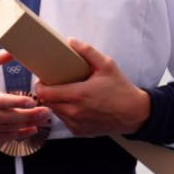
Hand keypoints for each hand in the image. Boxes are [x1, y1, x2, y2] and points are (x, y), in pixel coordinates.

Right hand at [0, 50, 52, 143]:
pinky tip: (30, 130)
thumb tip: (13, 50)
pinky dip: (16, 135)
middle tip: (46, 111)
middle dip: (28, 115)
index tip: (32, 101)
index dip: (16, 102)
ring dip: (25, 126)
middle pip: (5, 117)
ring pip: (5, 129)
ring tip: (42, 119)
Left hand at [35, 38, 150, 136]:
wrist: (133, 113)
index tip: (43, 79)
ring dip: (57, 103)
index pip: (46, 93)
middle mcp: (74, 112)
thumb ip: (88, 52)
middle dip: (48, 93)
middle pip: (48, 102)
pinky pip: (65, 121)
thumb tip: (71, 41)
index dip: (40, 85)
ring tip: (66, 93)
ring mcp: (76, 124)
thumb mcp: (107, 65)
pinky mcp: (79, 131)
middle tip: (54, 84)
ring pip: (56, 112)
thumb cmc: (120, 89)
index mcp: (78, 95)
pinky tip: (76, 105)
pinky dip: (66, 113)